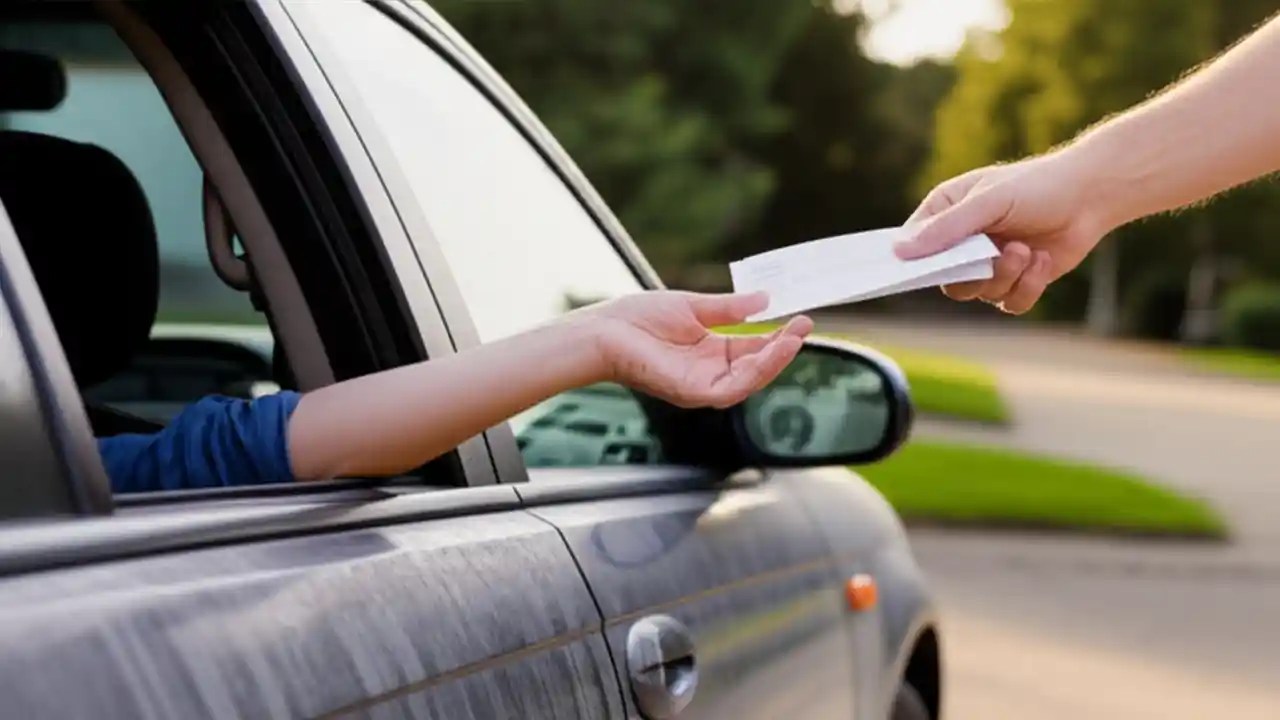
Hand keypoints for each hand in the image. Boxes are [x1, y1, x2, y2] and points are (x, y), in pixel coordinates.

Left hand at [585, 291, 812, 408]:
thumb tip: (764, 299)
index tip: (799, 319)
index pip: (752, 348)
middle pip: (757, 367)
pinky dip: (755, 372)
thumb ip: (728, 307)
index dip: (777, 337)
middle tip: (805, 325)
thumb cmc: (637, 319)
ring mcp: (701, 386)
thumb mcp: (692, 307)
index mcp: (709, 353)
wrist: (603, 330)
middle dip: (784, 349)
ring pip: (750, 381)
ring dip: (775, 361)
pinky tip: (770, 351)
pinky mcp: (692, 392)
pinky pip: (732, 388)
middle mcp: (709, 373)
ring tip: (795, 338)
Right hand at [895, 152, 1111, 313]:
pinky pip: (1009, 303)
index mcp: (946, 214)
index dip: (913, 263)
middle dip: (974, 273)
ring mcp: (989, 264)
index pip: (913, 247)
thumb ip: (946, 228)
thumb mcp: (988, 202)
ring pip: (978, 294)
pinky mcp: (1017, 281)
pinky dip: (1027, 287)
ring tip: (1027, 250)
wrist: (1091, 196)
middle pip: (946, 280)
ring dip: (1006, 276)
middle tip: (993, 255)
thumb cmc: (1037, 186)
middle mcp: (963, 242)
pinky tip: (1042, 260)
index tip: (915, 273)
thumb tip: (899, 251)